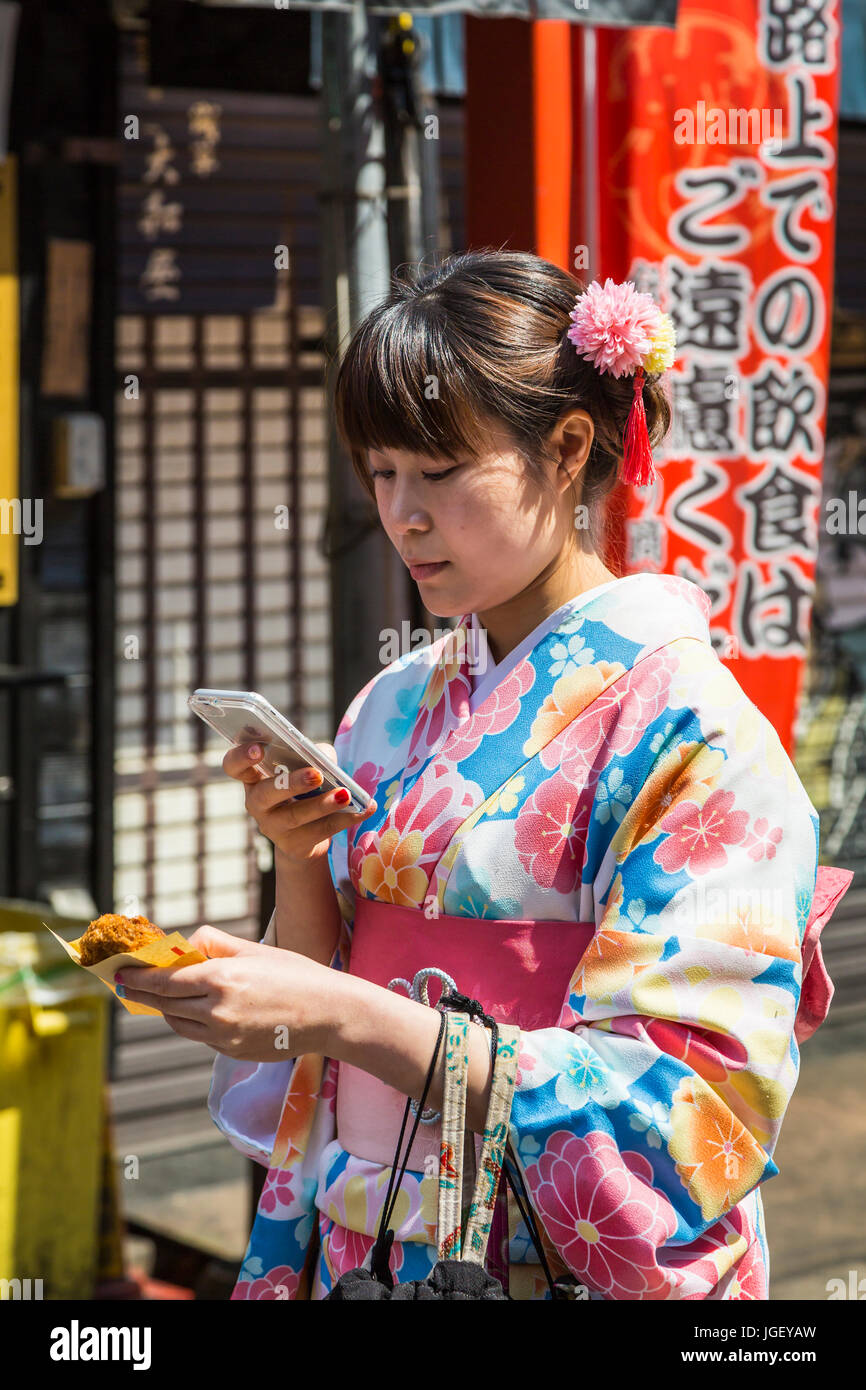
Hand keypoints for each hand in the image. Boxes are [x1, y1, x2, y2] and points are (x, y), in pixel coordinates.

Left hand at [115, 924, 342, 1060]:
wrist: (328, 1014)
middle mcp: (218, 1010)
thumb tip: (185, 945)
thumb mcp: (254, 949)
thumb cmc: (295, 975)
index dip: (138, 978)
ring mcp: (224, 1036)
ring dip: (166, 1010)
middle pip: (166, 1004)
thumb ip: (214, 944)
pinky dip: (192, 1023)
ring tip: (160, 997)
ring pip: (179, 1024)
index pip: (165, 980)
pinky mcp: (232, 1052)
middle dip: (144, 994)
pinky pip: (201, 1037)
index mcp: (222, 978)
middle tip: (128, 985)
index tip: (120, 974)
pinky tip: (196, 1011)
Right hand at [223, 739, 375, 863]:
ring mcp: (273, 827)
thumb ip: (311, 754)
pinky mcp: (295, 845)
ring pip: (296, 816)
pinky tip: (365, 808)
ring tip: (345, 795)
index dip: (242, 756)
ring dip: (323, 805)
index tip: (260, 749)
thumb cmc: (302, 789)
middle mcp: (257, 803)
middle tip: (316, 774)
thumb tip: (324, 756)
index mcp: (253, 778)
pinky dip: (347, 818)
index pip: (234, 766)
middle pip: (266, 794)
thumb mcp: (303, 768)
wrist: (305, 836)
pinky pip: (322, 830)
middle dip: (291, 783)